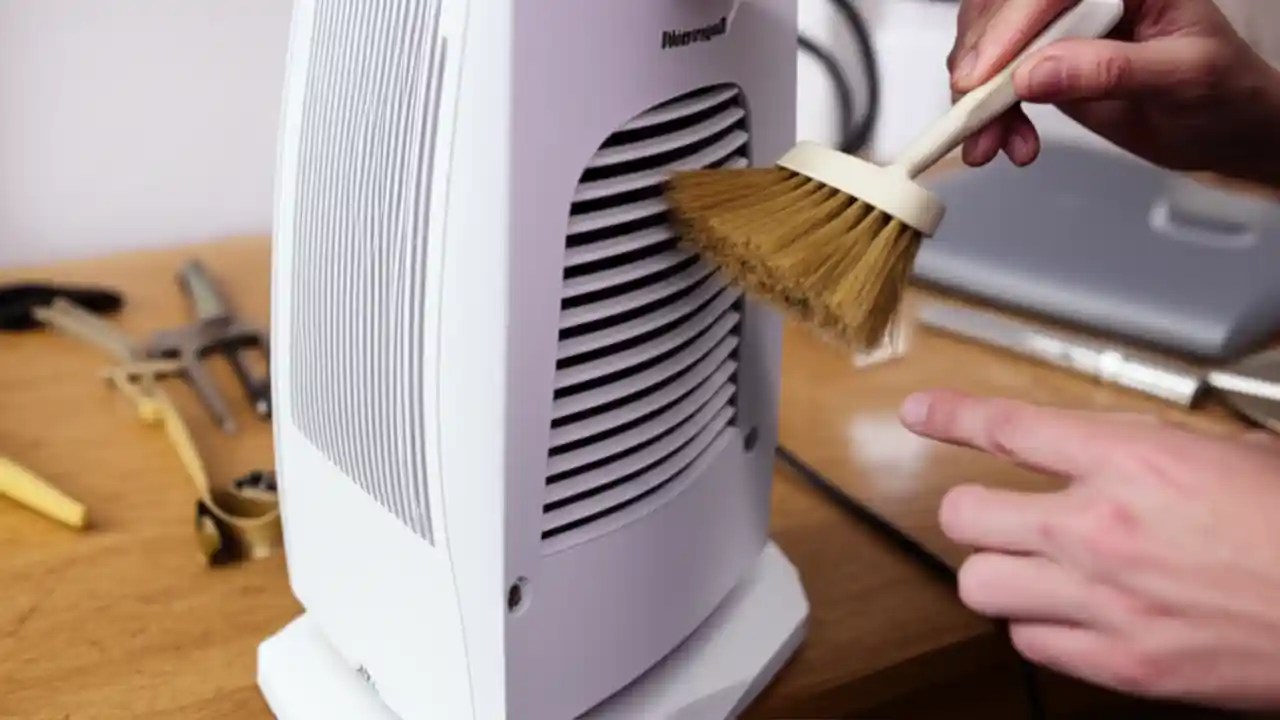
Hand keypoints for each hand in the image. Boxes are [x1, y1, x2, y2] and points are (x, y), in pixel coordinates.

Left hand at [899, 390, 1279, 709]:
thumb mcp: (1231, 453)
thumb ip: (1151, 445)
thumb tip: (1109, 447)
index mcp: (1132, 460)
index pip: (1007, 427)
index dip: (950, 416)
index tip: (920, 413)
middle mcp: (1100, 528)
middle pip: (964, 514)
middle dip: (971, 510)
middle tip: (993, 513)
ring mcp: (1103, 600)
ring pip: (978, 583)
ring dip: (994, 571)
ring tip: (1024, 567)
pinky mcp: (1119, 663)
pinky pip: (1027, 642)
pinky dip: (1036, 626)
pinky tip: (1064, 613)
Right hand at [948, 0, 1279, 186]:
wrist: (1223, 129)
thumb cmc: (1223, 92)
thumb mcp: (1183, 77)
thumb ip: (1110, 70)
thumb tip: (1034, 75)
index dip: (1010, 27)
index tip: (984, 76)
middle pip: (1002, 10)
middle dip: (979, 64)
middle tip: (974, 114)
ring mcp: (1059, 28)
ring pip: (986, 44)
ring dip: (974, 96)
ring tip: (989, 144)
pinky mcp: (1042, 61)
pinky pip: (992, 79)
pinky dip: (986, 115)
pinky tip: (1006, 142)